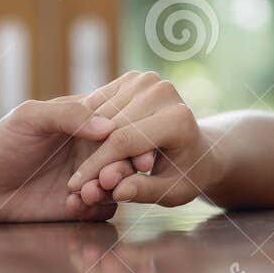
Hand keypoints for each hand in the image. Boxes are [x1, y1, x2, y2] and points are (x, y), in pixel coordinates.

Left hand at [0, 97, 144, 222]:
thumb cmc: (3, 142)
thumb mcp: (30, 118)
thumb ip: (68, 115)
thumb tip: (108, 126)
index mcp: (87, 122)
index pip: (122, 127)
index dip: (133, 139)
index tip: (138, 151)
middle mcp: (93, 150)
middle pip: (126, 160)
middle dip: (122, 170)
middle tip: (108, 178)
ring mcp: (89, 178)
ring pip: (118, 187)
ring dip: (107, 191)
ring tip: (86, 193)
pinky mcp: (82, 205)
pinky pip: (102, 210)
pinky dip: (91, 208)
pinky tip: (70, 204)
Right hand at [64, 71, 224, 206]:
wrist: (200, 150)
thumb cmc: (186, 176)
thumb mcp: (170, 193)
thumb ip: (144, 191)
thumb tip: (118, 192)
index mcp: (177, 119)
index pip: (123, 142)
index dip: (95, 166)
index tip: (76, 189)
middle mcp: (163, 92)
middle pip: (109, 126)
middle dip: (89, 157)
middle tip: (73, 185)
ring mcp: (147, 81)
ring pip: (100, 114)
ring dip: (84, 142)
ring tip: (80, 172)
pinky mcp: (134, 78)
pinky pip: (100, 103)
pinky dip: (89, 126)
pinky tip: (86, 148)